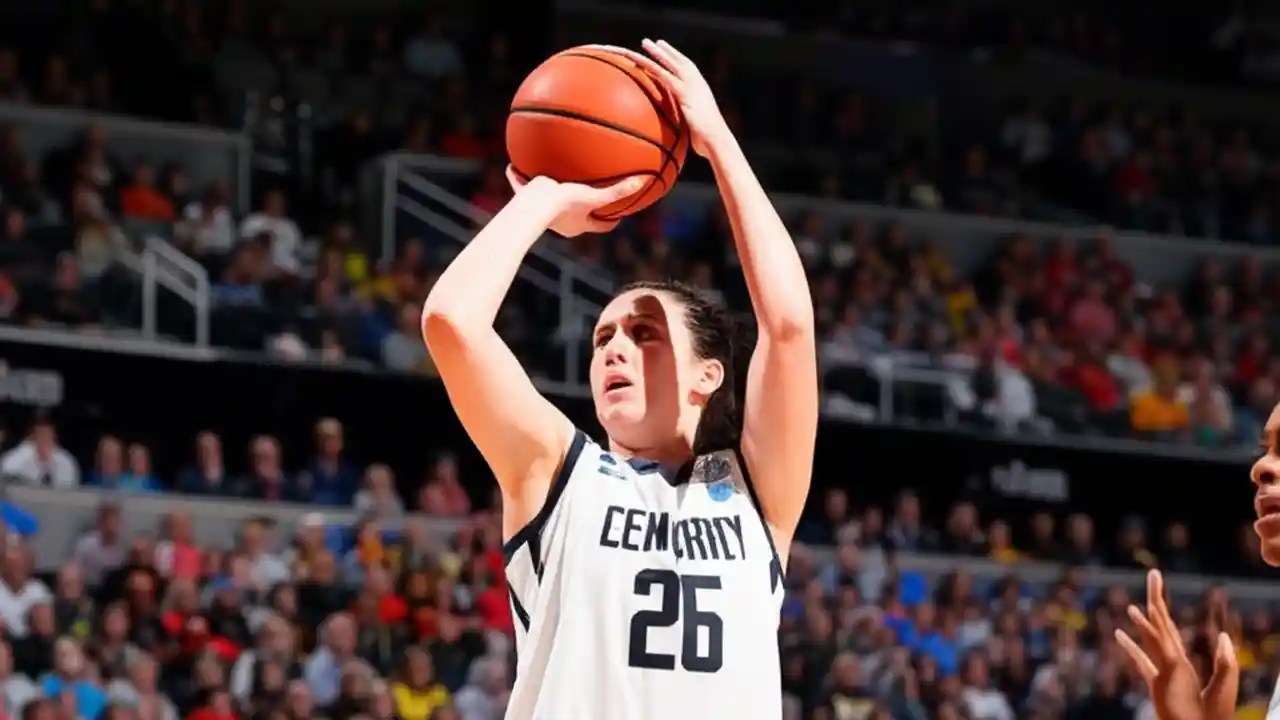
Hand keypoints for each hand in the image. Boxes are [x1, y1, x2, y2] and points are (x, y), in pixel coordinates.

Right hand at [506, 166, 644, 236]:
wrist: (533, 207)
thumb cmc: (565, 204)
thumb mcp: (595, 196)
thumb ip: (618, 191)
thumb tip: (643, 182)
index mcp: (579, 223)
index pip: (601, 225)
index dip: (611, 220)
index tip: (619, 214)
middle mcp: (562, 221)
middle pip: (576, 215)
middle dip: (581, 206)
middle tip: (589, 193)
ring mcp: (543, 212)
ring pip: (547, 201)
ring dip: (550, 193)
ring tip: (551, 178)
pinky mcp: (525, 200)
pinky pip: (521, 185)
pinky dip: (517, 177)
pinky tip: (512, 166)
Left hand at [595, 39, 729, 156]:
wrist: (716, 140)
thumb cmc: (708, 141)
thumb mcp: (697, 130)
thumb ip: (687, 125)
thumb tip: (678, 134)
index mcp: (701, 90)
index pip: (689, 71)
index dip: (679, 61)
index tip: (670, 54)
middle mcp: (697, 84)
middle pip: (680, 62)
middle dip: (668, 51)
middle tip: (656, 42)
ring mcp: (691, 86)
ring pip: (671, 64)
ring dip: (657, 52)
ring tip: (645, 43)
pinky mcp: (683, 92)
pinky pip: (663, 76)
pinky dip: (652, 67)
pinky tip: (641, 62)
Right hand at [1115, 570, 1237, 719]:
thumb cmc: (1211, 719)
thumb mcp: (1222, 689)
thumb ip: (1224, 664)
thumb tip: (1222, 636)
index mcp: (1183, 660)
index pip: (1168, 625)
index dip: (1160, 601)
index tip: (1156, 579)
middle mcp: (1173, 661)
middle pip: (1161, 625)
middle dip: (1156, 599)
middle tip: (1153, 574)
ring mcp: (1164, 672)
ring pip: (1151, 641)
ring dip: (1142, 623)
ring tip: (1131, 607)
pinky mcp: (1157, 685)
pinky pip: (1142, 662)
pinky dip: (1131, 648)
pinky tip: (1119, 636)